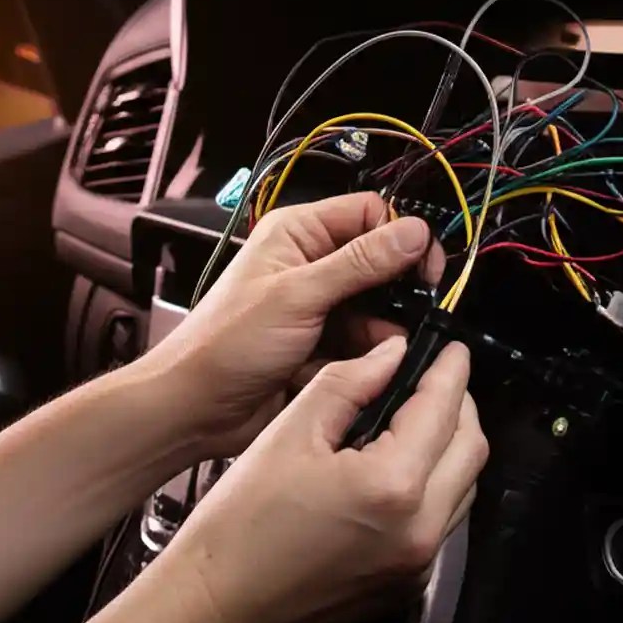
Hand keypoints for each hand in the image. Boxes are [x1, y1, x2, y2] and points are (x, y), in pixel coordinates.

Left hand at [145, 192, 442, 457]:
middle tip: (416, 314)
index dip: (402, 235)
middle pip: (380, 263)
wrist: (196, 408)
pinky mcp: (324, 346)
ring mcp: (319, 308)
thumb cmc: (228, 343)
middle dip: (398, 290)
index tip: (427, 268)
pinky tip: (364, 370)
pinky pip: (365, 344)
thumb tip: (414, 231)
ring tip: (378, 351)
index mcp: (299, 234)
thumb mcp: (298, 295)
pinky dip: (370, 356)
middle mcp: (312, 264)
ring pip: (378, 308)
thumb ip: (360, 263)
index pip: (369, 214)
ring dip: (385, 330)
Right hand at [145, 336, 487, 622]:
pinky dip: (434, 484)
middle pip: (470, 447)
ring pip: (463, 485)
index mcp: (391, 486)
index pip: (443, 408)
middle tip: (432, 377)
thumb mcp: (288, 434)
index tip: (448, 348)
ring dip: (449, 445)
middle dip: (458, 403)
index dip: (449, 368)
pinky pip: (442, 519)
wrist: (219, 604)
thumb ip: (346, 384)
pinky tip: (399, 467)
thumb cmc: (240, 530)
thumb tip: (388, 356)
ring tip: (413, 419)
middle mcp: (418, 530)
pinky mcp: (407, 581)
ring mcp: (417, 563)